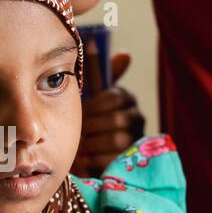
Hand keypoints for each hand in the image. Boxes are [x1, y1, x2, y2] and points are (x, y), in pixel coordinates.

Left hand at [74, 51, 144, 175]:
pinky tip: (83, 159)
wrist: (94, 148)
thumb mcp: (92, 95)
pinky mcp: (130, 159)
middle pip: (116, 120)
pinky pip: (114, 159)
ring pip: (116, 140)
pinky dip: (96, 159)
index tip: (80, 111)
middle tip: (76, 131)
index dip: (95, 106)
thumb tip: (123, 53)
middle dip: (93, 127)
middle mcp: (136, 117)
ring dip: (93, 143)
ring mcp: (135, 139)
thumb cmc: (90, 117)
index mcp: (125, 98)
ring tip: (78, 145)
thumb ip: (99, 73)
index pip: (115, 97)